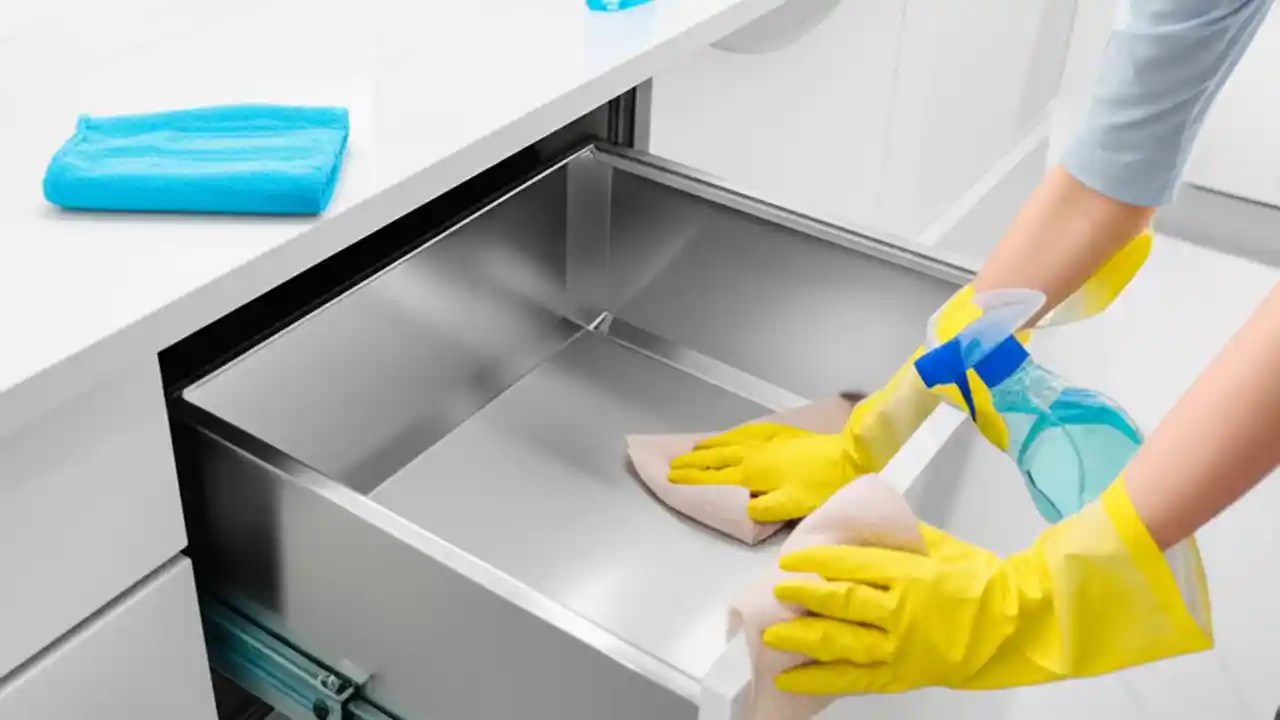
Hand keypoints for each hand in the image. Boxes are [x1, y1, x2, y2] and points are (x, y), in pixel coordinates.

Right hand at [668, 422, 858, 522]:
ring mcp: (765, 442)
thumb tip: (745, 506)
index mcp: (752, 474)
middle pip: (715, 457)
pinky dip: (731, 434)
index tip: (671, 476)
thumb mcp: (790, 506)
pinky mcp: (779, 434)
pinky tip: (730, 434)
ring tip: (693, 447)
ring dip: (708, 445)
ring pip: (729, 442)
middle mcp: (752, 454)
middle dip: (693, 460)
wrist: (846, 458)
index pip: (714, 477)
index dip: (692, 478)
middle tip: (672, 462)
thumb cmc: (819, 486)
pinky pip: (746, 432)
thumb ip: (762, 509)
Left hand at [762, 478, 1212, 693]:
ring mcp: (901, 646)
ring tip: (773, 634)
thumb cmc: (978, 579)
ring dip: (803, 638)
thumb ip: (898, 538)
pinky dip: (820, 677)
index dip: (817, 560)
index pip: (852, 563)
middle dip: (803, 597)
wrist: (1014, 624)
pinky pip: (854, 678)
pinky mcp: (902, 673)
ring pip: (842, 642)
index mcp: (909, 573)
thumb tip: (864, 520)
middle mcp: (901, 610)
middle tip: (776, 592)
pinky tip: (792, 676)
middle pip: (842, 603)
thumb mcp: (937, 546)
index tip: (791, 558)